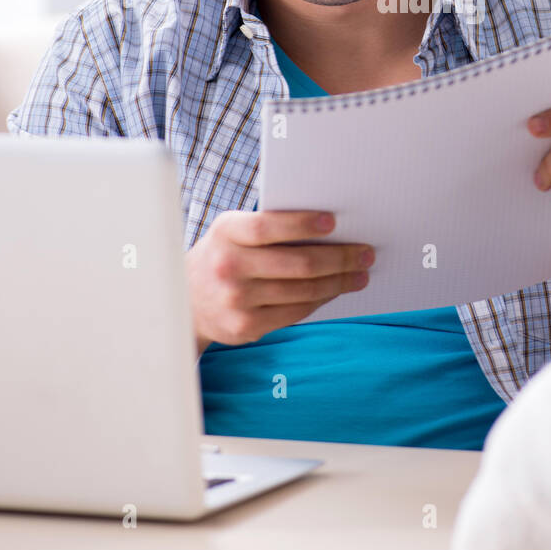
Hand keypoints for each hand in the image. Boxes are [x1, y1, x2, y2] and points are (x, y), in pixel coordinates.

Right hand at [188, 209, 374, 353]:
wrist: (185, 302)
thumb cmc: (223, 255)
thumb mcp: (233, 232)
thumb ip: (268, 228)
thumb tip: (330, 228)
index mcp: (226, 233)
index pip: (267, 227)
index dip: (302, 224)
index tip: (333, 222)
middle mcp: (229, 267)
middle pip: (297, 264)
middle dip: (339, 258)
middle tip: (366, 253)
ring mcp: (237, 301)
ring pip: (303, 292)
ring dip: (338, 282)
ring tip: (359, 274)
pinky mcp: (246, 327)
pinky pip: (296, 312)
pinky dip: (321, 300)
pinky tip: (335, 290)